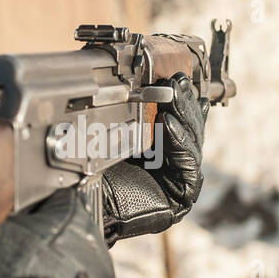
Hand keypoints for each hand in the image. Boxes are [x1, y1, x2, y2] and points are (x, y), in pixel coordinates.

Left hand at [101, 74, 209, 245]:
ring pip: (192, 143)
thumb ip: (140, 111)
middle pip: (190, 128)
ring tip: (175, 95)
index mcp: (163, 149)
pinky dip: (180, 142)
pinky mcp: (184, 196)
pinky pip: (187, 164)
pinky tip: (170, 124)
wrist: (86, 202)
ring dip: (184, 116)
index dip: (183, 98)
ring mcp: (182, 181)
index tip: (177, 76)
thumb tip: (152, 77)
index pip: (182, 119)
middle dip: (184, 102)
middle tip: (177, 81)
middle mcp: (175, 165)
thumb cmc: (97, 169)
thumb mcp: (119, 131)